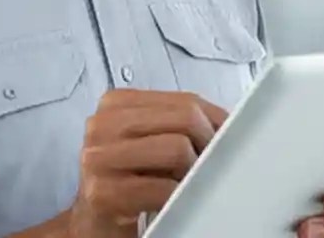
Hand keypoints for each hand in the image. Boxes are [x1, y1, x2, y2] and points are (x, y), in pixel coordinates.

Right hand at [67, 89, 227, 237]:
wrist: (94, 223)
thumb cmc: (127, 182)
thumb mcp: (151, 141)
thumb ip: (179, 124)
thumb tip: (229, 124)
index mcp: (116, 104)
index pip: (187, 101)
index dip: (217, 124)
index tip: (224, 144)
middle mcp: (103, 124)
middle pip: (186, 118)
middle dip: (208, 145)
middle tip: (210, 168)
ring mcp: (99, 157)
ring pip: (178, 148)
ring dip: (193, 172)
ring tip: (186, 184)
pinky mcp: (103, 192)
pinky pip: (164, 187)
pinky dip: (179, 197)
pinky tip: (173, 201)